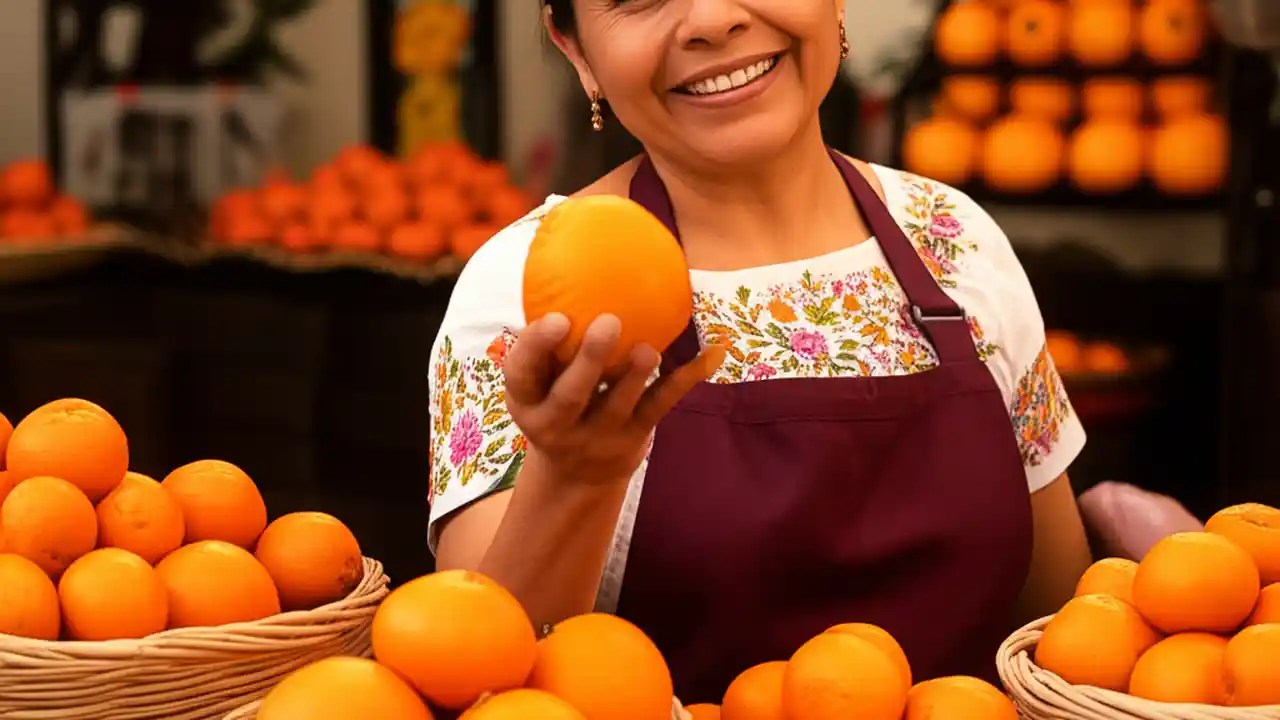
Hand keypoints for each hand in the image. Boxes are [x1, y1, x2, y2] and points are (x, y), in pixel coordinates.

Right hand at [503, 313, 723, 485]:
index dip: (536, 347)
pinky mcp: (634, 437)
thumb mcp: (536, 381)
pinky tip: (715, 351)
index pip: (521, 374)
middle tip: (608, 323)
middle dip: (590, 360)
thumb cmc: (554, 403)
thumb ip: (544, 340)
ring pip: (618, 404)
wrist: (575, 476)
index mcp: (526, 400)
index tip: (558, 318)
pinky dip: (688, 377)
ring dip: (636, 375)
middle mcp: (556, 423)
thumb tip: (561, 259)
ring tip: (649, 349)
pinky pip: (662, 403)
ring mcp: (598, 435)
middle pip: (571, 395)